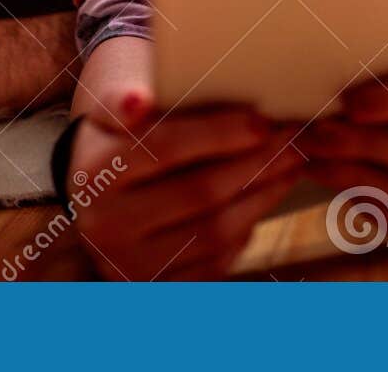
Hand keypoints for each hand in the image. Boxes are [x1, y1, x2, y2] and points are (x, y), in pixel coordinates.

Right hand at [67, 88, 304, 280]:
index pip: (163, 148)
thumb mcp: (111, 113)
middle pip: (199, 191)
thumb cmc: (118, 142)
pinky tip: (266, 196)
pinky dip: (248, 227)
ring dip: (264, 194)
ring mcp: (131, 263)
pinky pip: (216, 261)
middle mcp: (107, 225)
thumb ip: (124, 100)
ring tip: (292, 163)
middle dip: (257, 162)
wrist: (95, 199)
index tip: (261, 120)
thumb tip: (139, 102)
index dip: (217, 133)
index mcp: (95, 172)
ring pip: (216, 231)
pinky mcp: (157, 287)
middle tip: (293, 137)